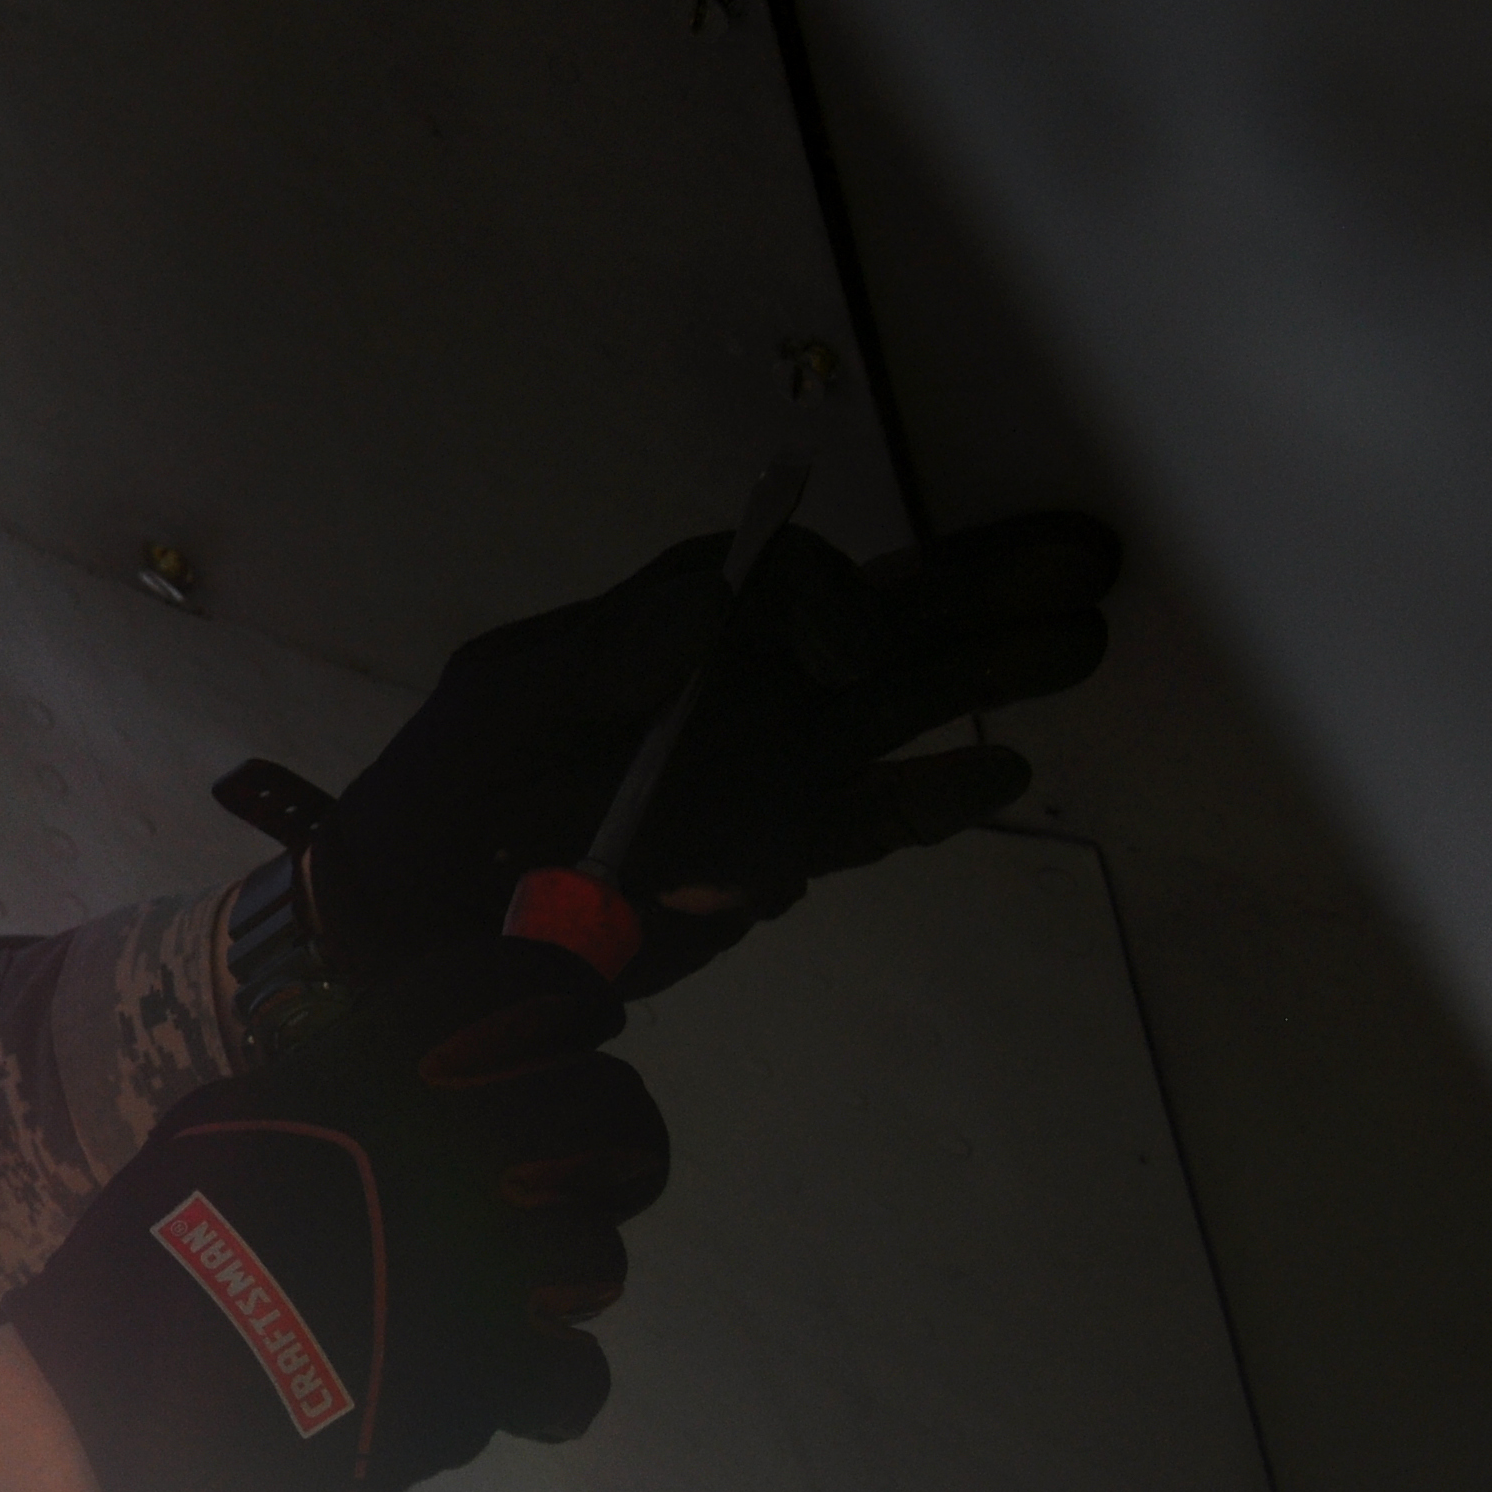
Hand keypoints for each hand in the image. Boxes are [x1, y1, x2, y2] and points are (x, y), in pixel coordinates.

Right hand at [0, 940, 666, 1491]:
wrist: (133, 1397)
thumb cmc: (148, 1250)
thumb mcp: (225, 1124)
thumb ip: (326, 1093)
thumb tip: (385, 1084)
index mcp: (377, 1073)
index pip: (525, 981)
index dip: (570, 1000)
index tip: (574, 1028)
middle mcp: (449, 1147)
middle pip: (608, 1104)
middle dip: (615, 1138)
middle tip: (582, 1171)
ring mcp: (480, 1261)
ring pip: (602, 1250)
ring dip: (567, 1275)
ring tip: (514, 1298)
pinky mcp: (488, 1371)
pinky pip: (577, 1374)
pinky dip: (548, 1390)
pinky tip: (503, 1390)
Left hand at [305, 512, 1117, 995]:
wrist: (408, 928)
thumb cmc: (441, 801)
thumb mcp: (501, 709)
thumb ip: (605, 654)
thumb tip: (721, 599)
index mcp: (664, 633)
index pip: (784, 582)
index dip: (840, 597)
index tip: (857, 646)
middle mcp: (730, 690)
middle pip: (876, 625)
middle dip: (975, 593)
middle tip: (1083, 564)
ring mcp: (759, 772)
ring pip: (894, 713)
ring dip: (982, 677)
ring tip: (1076, 643)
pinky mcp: (767, 855)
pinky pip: (864, 821)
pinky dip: (927, 800)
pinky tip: (996, 770)